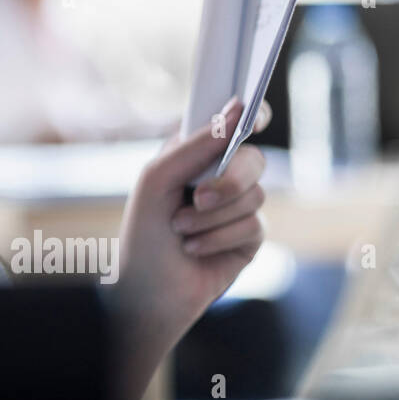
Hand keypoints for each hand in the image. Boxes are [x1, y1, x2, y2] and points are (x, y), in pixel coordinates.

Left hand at [108, 96, 271, 399]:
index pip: (230, 124)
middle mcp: (217, 176)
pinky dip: (219, 238)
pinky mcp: (248, 238)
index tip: (254, 113)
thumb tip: (237, 109)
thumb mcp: (158, 179)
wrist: (146, 290)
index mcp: (193, 155)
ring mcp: (236, 207)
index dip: (249, 114)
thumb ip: (197, 144)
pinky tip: (193, 249)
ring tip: (180, 230)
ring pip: (255, 195)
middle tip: (196, 198)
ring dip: (212, 218)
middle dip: (227, 180)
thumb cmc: (143, 232)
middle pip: (253, 160)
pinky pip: (254, 226)